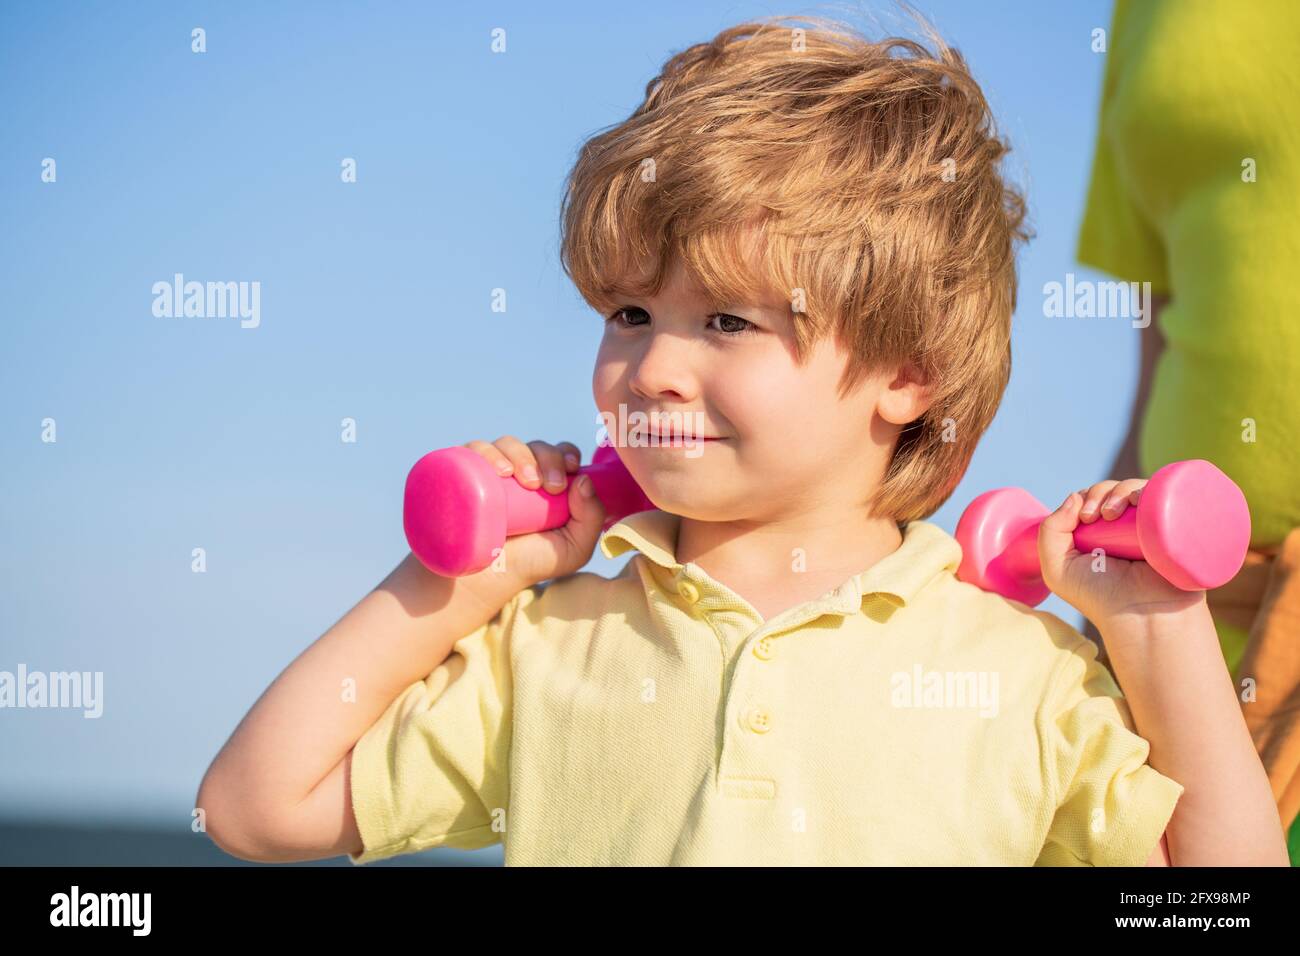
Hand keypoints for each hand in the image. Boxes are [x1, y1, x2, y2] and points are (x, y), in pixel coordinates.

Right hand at [462, 435, 605, 585]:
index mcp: (548, 482)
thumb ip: (592, 519)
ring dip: (518, 453)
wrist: (485, 580)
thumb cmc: (532, 562)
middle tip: (550, 487)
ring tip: (516, 478)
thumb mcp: (574, 548)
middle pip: (536, 447)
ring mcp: (492, 471)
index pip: (561, 454)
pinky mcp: (464, 474)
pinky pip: (472, 450)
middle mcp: (520, 471)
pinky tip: (498, 471)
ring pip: (506, 443)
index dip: (566, 455)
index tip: (570, 470)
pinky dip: (485, 451)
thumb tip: (584, 479)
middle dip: (547, 458)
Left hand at [1037, 478, 1207, 628]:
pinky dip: (1153, 490)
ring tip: (1113, 513)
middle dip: (1102, 492)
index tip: (1083, 517)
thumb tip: (1074, 495)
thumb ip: (1050, 532)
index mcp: (1101, 532)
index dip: (1086, 497)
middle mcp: (1128, 527)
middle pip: (1116, 489)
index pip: (1094, 497)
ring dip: (1123, 489)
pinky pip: (1169, 497)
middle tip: (1095, 516)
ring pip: (1140, 489)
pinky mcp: (1177, 528)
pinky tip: (1140, 500)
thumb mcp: (1058, 569)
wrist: (1143, 617)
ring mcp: (1154, 526)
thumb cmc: (1100, 598)